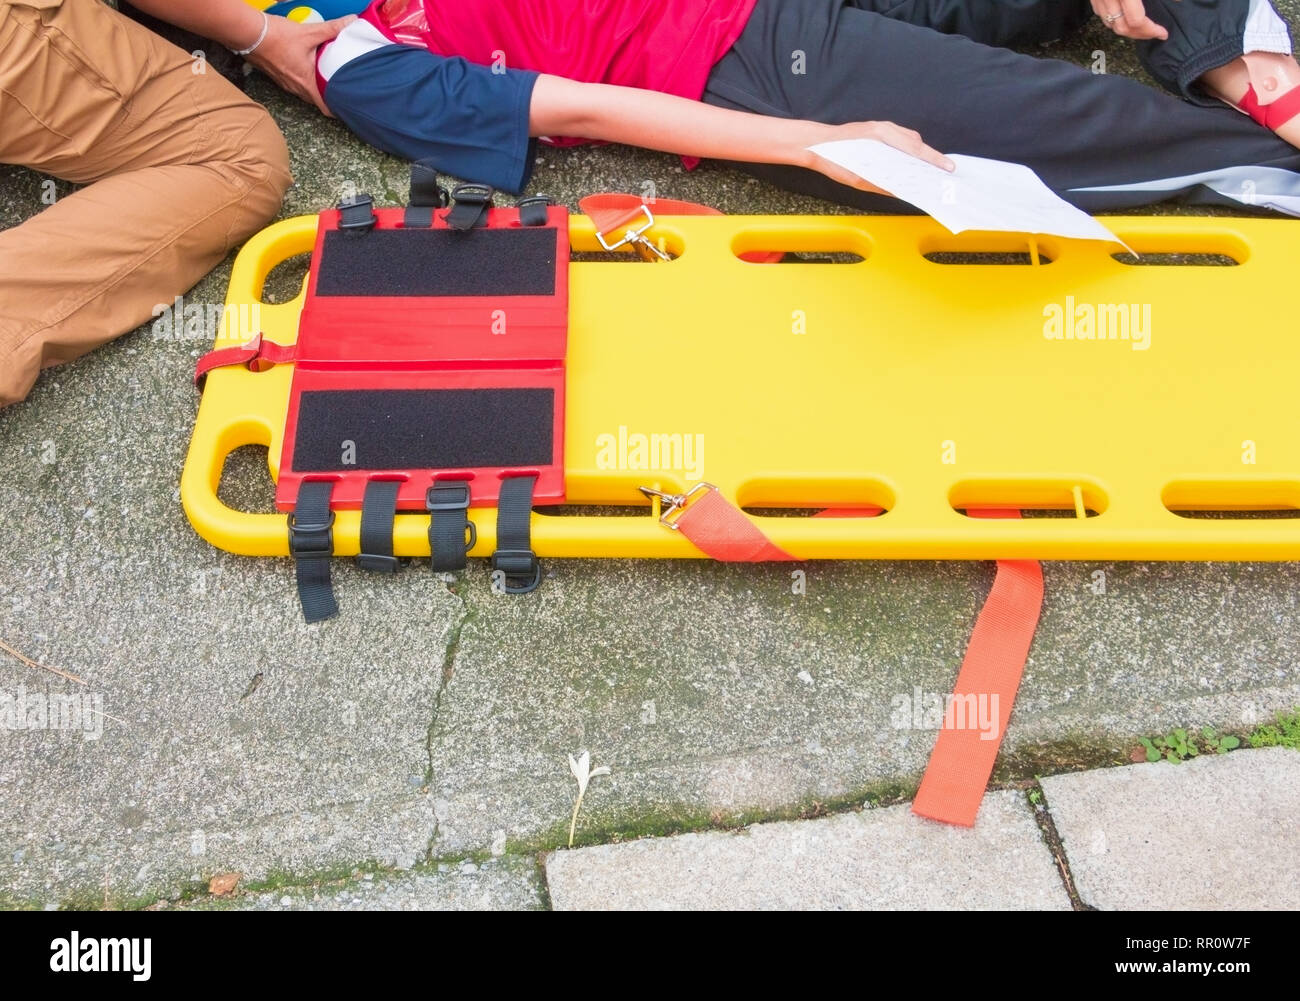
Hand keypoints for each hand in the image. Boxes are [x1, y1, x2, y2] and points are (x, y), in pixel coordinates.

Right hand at [245, 14, 356, 115]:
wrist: (248, 34)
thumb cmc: (276, 37)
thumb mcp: (309, 32)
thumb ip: (331, 29)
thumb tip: (350, 22)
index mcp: (306, 83)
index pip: (325, 107)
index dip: (337, 109)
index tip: (347, 106)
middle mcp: (295, 88)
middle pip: (316, 100)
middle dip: (328, 96)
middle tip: (341, 89)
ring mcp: (285, 83)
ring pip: (305, 91)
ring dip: (315, 87)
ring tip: (326, 79)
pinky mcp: (277, 76)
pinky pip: (294, 83)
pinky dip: (303, 79)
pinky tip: (306, 67)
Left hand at [804, 120, 953, 194]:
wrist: (816, 144)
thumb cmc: (834, 160)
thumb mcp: (858, 178)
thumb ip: (881, 183)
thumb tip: (901, 190)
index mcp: (882, 137)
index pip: (914, 149)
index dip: (933, 160)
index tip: (948, 167)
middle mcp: (884, 128)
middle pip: (915, 142)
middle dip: (930, 157)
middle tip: (943, 171)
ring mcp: (881, 127)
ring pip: (908, 139)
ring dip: (918, 154)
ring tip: (927, 170)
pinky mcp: (877, 130)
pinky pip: (899, 139)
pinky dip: (907, 150)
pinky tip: (907, 162)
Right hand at [1090, 0, 1169, 40]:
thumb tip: (1179, 1)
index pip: (1136, 21)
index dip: (1151, 31)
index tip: (1163, 33)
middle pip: (1121, 28)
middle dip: (1139, 35)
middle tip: (1153, 34)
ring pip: (1109, 24)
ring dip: (1125, 30)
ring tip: (1140, 28)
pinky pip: (1101, 14)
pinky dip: (1112, 20)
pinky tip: (1123, 16)